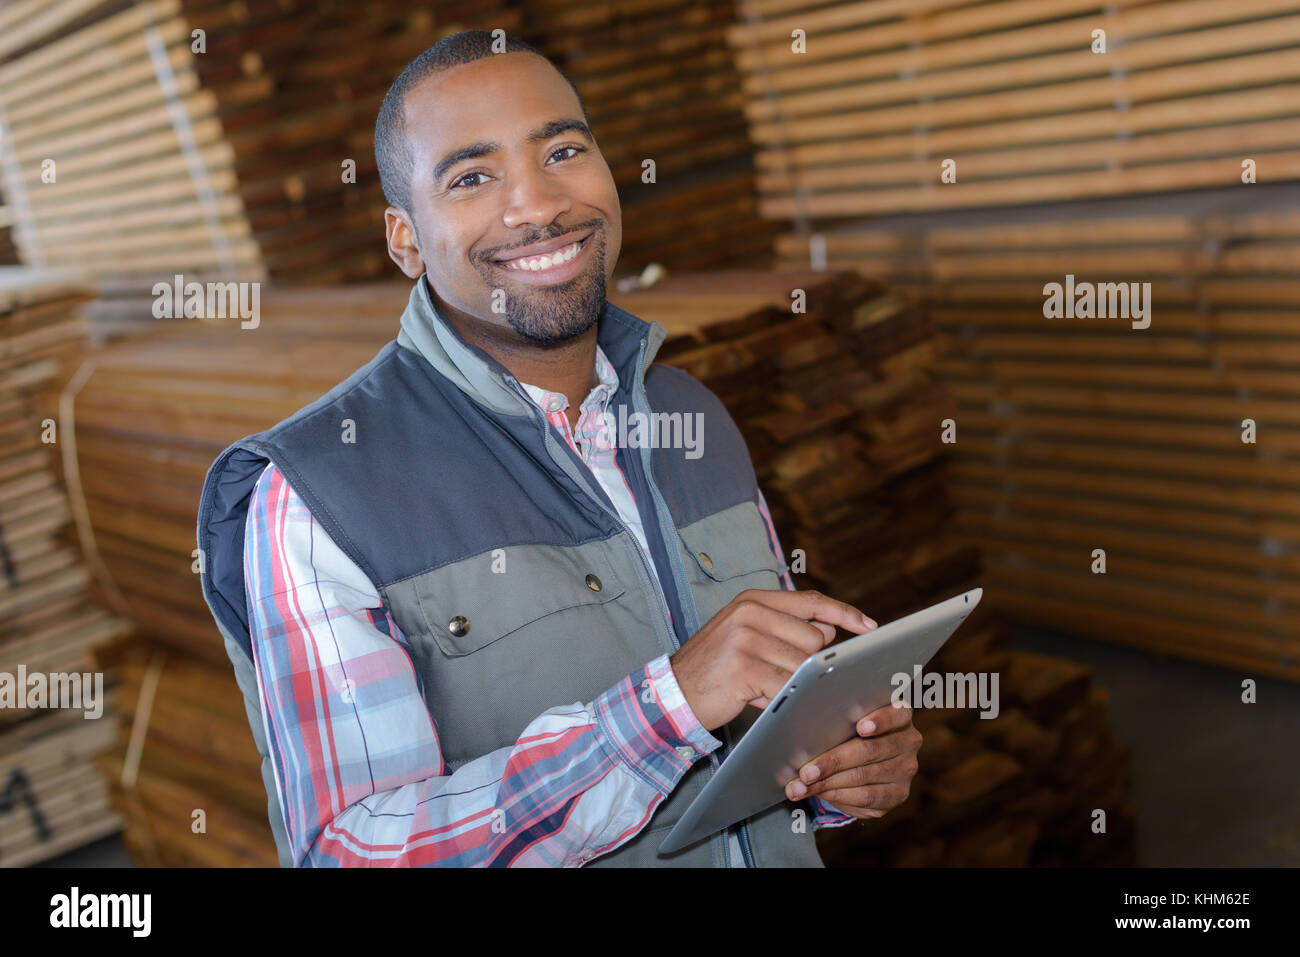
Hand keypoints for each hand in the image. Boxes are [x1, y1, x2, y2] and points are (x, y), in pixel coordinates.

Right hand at [670, 589, 875, 731]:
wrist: (671, 693)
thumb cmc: (716, 667)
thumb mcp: (746, 634)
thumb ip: (785, 627)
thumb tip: (831, 629)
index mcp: (753, 600)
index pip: (811, 601)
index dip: (844, 613)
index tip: (870, 626)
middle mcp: (750, 612)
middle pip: (815, 639)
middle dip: (806, 663)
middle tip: (771, 674)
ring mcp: (746, 638)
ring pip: (804, 665)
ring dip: (791, 683)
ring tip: (757, 685)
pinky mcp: (744, 667)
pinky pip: (787, 685)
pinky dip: (781, 697)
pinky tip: (756, 696)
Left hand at [783, 701, 920, 818]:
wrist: (864, 757)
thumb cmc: (849, 728)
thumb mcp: (845, 717)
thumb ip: (835, 715)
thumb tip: (798, 721)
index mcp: (900, 714)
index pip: (895, 714)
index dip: (879, 720)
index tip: (860, 727)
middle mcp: (908, 741)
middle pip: (869, 751)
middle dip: (833, 762)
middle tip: (806, 772)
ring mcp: (905, 769)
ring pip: (863, 777)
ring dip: (827, 784)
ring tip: (801, 787)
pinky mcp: (897, 794)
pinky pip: (866, 798)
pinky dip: (837, 796)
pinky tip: (818, 793)